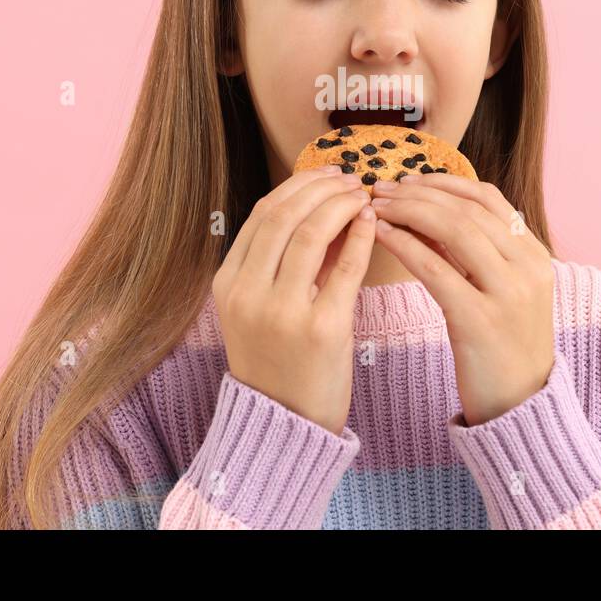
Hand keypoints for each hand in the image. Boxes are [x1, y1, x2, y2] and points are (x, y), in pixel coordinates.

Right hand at [212, 166, 376, 434]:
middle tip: (348, 178)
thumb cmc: (277, 361)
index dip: (296, 187)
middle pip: (285, 217)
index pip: (262, 216)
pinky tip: (372, 223)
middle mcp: (249, 294)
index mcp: (228, 285)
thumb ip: (276, 263)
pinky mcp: (323, 329)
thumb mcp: (257, 309)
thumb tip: (317, 206)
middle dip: (320, 188)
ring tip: (362, 196)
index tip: (323, 175)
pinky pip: (344, 268)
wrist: (284, 425)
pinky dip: (360, 237)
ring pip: (311, 234)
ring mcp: (283, 312)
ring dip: (341, 205)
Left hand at [369, 173, 555, 426]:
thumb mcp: (502, 291)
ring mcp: (508, 294)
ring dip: (408, 211)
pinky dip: (405, 245)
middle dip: (418, 193)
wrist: (521, 408)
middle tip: (379, 190)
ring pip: (453, 230)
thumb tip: (427, 211)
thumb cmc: (502, 347)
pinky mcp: (481, 321)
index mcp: (535, 255)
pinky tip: (380, 236)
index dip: (443, 183)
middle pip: (466, 210)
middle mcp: (528, 268)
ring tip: (375, 208)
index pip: (488, 198)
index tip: (407, 180)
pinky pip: (437, 269)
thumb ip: (476, 253)